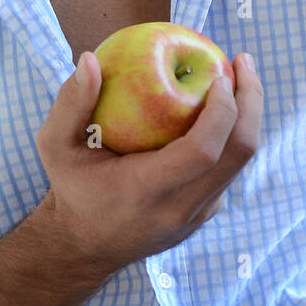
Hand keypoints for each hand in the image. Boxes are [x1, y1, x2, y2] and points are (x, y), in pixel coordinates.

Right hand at [34, 50, 263, 272]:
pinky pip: (230, 168)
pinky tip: (222, 104)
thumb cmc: (71, 187)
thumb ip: (69, 103)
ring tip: (239, 75)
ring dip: (247, 115)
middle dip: (251, 102)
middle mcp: (181, 208)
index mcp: (146, 190)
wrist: (85, 246)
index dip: (222, 111)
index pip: (203, 151)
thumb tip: (90, 59)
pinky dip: (233, 133)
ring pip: (242, 162)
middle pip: (239, 153)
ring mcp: (198, 215)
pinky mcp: (205, 213)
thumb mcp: (55, 145)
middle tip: (243, 61)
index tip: (219, 74)